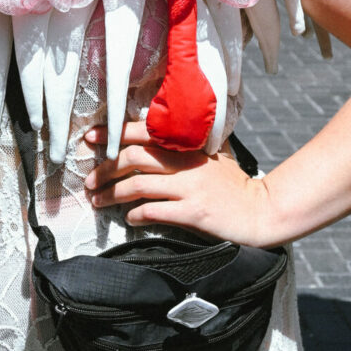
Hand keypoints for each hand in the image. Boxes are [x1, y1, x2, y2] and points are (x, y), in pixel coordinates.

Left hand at [83, 121, 270, 245]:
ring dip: (112, 194)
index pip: (144, 132)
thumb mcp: (213, 156)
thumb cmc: (234, 185)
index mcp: (189, 145)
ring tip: (98, 201)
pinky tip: (129, 218)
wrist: (261, 212)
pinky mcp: (194, 212)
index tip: (91, 137)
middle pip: (133, 157)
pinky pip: (154, 211)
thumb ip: (188, 145)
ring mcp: (190, 187)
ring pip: (138, 185)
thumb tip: (155, 138)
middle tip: (89, 180)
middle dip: (105, 168)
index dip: (113, 133)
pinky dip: (135, 215)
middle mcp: (187, 162)